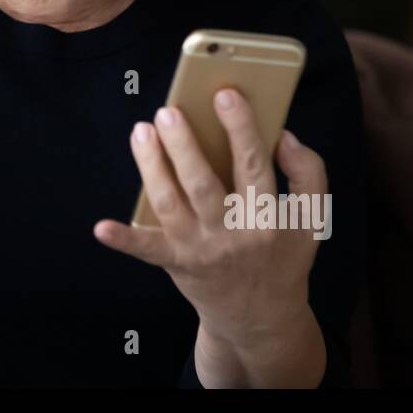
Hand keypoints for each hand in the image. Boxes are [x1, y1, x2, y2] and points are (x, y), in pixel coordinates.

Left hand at [93, 89, 327, 354]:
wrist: (262, 319)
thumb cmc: (282, 256)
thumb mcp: (311, 220)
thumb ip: (308, 173)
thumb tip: (283, 135)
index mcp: (267, 217)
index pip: (253, 165)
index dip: (240, 128)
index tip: (225, 93)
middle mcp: (232, 234)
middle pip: (203, 183)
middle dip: (183, 145)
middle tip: (167, 110)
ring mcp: (201, 250)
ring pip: (171, 203)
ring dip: (151, 166)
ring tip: (142, 131)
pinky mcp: (177, 264)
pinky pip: (148, 251)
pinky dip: (124, 240)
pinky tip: (102, 227)